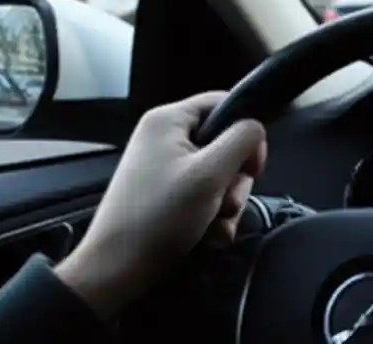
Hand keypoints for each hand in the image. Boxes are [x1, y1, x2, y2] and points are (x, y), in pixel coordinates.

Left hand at [54, 92, 267, 319]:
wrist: (116, 268)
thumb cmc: (161, 214)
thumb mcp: (210, 173)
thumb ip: (242, 141)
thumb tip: (256, 128)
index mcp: (169, 120)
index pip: (223, 103)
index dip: (246, 129)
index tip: (254, 165)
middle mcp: (165, 138)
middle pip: (224, 144)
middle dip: (234, 179)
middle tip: (227, 203)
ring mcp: (164, 168)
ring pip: (218, 174)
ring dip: (226, 203)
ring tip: (214, 225)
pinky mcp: (165, 195)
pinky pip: (203, 195)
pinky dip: (211, 216)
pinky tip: (207, 235)